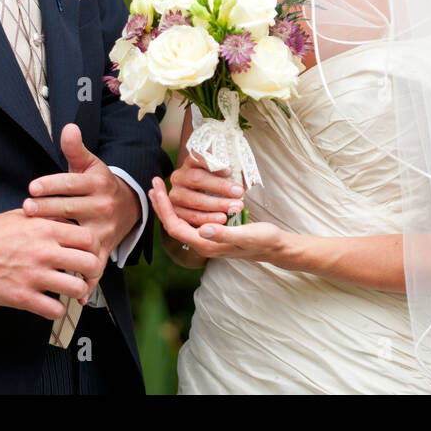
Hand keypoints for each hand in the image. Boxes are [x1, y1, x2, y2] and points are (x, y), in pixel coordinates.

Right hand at [0, 208, 99, 318]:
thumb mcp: (23, 216)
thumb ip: (49, 217)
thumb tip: (71, 220)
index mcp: (46, 229)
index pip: (88, 239)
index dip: (93, 248)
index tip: (88, 254)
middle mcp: (44, 252)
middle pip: (89, 264)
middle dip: (91, 271)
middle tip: (84, 275)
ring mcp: (34, 275)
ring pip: (77, 289)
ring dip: (77, 292)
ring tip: (69, 290)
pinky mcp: (23, 297)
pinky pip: (55, 310)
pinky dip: (57, 310)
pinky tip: (51, 303)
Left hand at [22, 123, 141, 300]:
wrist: (130, 206)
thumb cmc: (98, 184)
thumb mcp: (90, 163)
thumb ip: (75, 149)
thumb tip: (68, 127)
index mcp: (97, 183)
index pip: (72, 182)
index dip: (52, 184)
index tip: (32, 187)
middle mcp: (103, 206)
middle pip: (73, 207)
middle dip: (49, 209)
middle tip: (27, 210)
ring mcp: (105, 229)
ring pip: (81, 236)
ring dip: (61, 240)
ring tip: (39, 243)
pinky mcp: (106, 249)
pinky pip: (95, 264)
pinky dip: (85, 278)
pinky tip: (70, 288)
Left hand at [148, 176, 286, 264]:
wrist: (276, 247)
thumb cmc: (263, 240)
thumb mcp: (246, 235)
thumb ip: (223, 233)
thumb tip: (201, 229)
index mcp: (206, 245)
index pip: (174, 226)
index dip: (163, 208)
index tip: (158, 188)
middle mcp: (203, 244)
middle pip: (173, 225)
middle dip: (161, 205)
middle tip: (154, 183)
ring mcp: (207, 240)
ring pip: (180, 223)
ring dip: (169, 206)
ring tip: (162, 189)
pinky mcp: (213, 234)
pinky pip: (190, 221)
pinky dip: (181, 208)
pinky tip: (182, 198)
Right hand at [168, 148, 245, 228]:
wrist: (204, 203)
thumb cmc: (218, 186)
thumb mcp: (227, 177)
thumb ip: (238, 175)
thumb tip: (253, 177)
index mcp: (191, 163)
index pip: (198, 157)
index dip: (213, 163)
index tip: (230, 170)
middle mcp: (180, 176)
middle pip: (196, 178)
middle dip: (219, 186)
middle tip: (239, 192)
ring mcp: (175, 194)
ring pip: (194, 200)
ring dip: (216, 204)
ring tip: (235, 207)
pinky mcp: (176, 212)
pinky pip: (191, 216)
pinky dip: (208, 219)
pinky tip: (222, 218)